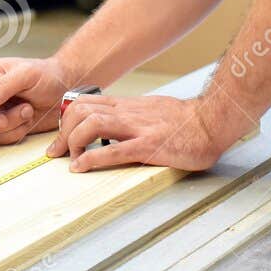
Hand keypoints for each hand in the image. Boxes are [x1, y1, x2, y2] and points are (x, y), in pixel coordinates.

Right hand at [0, 56, 74, 144]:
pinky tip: (28, 118)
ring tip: (27, 110)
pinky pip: (1, 139)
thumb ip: (4, 85)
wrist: (65, 92)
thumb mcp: (27, 74)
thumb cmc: (48, 75)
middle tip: (5, 118)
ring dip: (8, 125)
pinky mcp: (5, 127)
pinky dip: (16, 132)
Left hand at [48, 94, 233, 172]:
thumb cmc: (186, 121)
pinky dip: (91, 159)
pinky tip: (82, 168)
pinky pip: (113, 151)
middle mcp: (127, 113)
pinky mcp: (149, 145)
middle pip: (80, 110)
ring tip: (72, 159)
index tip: (60, 138)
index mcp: (127, 106)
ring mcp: (137, 128)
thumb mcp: (152, 111)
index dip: (65, 119)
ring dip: (73, 142)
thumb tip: (115, 129)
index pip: (85, 102)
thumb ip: (132, 117)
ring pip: (91, 124)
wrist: (212, 121)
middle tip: (58, 152)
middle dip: (62, 131)